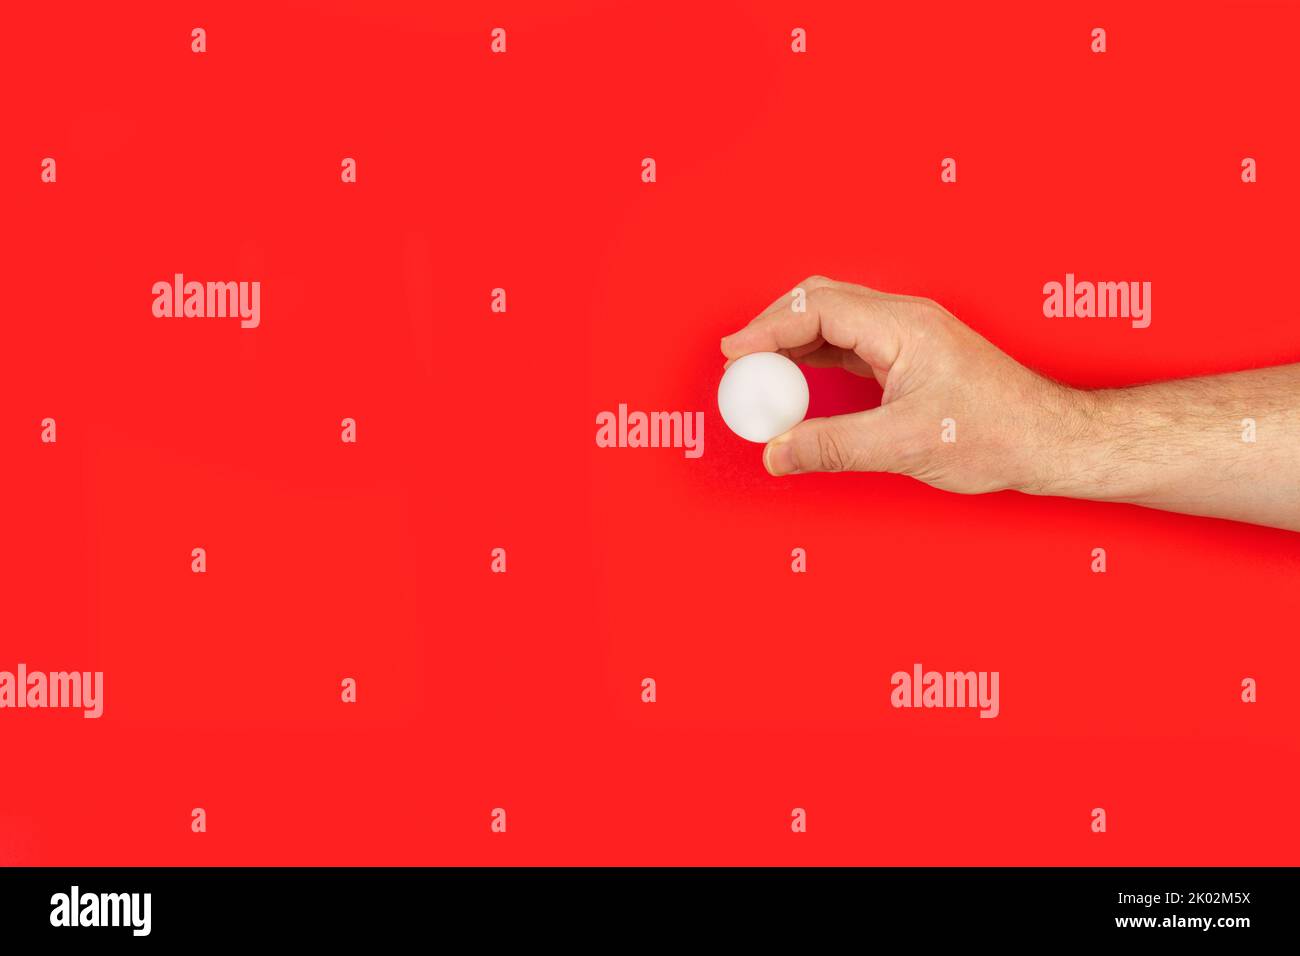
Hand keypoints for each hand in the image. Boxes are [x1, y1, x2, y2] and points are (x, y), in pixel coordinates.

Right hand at [720, 276, 1087, 494]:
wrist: (1048, 439)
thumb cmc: (996, 434)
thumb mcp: (905, 445)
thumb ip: (833, 447)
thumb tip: (777, 451)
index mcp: (904, 326)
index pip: (818, 309)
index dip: (767, 328)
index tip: (733, 354)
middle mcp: (903, 319)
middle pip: (818, 302)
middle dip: (771, 328)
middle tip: (737, 366)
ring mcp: (905, 335)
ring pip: (830, 321)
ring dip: (789, 344)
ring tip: (757, 378)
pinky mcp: (907, 355)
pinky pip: (845, 344)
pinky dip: (812, 359)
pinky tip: (795, 383)